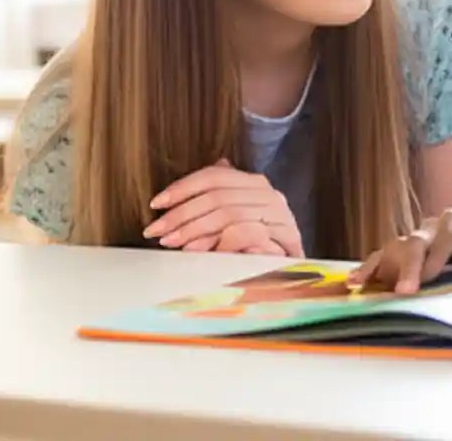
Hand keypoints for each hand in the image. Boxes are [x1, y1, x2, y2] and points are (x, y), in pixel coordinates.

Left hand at [142, 159, 303, 256]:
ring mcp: (279, 217)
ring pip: (228, 213)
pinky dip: (216, 242)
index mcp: (257, 186)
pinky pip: (244, 233)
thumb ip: (223, 198)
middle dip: (181, 213)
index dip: (183, 187)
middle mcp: (270, 196)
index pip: (215, 176)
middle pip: (217, 195)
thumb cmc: (261, 249)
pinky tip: (197, 251)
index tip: (157, 203)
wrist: (295, 276)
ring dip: (194, 228)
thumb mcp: (237, 220)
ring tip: (172, 242)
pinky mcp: (284, 240)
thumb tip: (195, 181)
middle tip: (157, 229)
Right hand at [348, 200, 451, 293]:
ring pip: (395, 246)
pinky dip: (370, 267)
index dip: (435, 257)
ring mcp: (416, 234)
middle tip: (403, 292)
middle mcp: (433, 225)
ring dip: (381, 266)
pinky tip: (354, 281)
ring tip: (363, 285)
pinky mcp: (406, 245)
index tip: (428, 279)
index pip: (445, 237)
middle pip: (416, 242)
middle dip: (408, 266)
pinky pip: (385, 254)